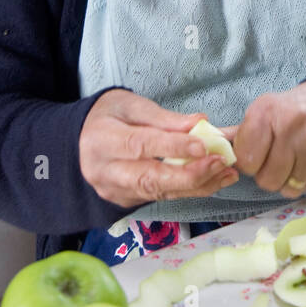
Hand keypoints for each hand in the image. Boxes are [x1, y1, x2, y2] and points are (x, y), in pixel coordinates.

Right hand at [79, 89, 238, 209]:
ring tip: (227, 174)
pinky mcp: (127, 201)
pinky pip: (161, 197)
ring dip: (197, 185)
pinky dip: (189, 190)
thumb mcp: (129, 105)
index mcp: (102, 140)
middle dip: (189, 175)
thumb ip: (163, 118)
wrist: (78, 143)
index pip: (140, 145)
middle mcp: (106, 171)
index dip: (172, 147)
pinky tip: (213, 181)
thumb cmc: (106, 117)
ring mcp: (115, 191)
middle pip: (149, 179)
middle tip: (220, 164)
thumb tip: (199, 123)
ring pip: (159, 193)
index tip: (203, 145)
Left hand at [233, 80, 305, 197]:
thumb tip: (212, 148)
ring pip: (290, 186)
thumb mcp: (264, 112)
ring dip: (290, 181)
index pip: (245, 161)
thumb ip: (240, 135)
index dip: (249, 165)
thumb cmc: (293, 111)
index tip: (257, 157)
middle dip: (270, 177)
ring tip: (295, 163)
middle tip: (278, 163)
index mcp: (265, 112)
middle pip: (267, 179)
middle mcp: (289, 123)